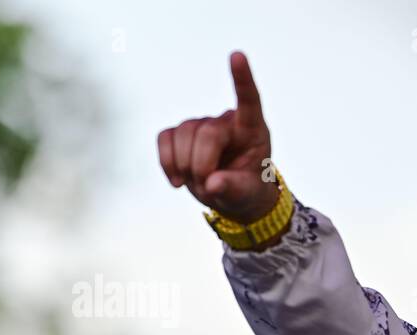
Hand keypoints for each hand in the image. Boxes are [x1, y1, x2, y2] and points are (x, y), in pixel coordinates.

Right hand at [157, 51, 278, 222]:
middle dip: (202, 165)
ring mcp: (201, 124)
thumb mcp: (247, 194)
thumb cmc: (246, 190)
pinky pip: (164, 139)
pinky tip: (177, 180)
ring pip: (182, 135)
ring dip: (185, 166)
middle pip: (206, 133)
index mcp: (252, 130)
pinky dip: (166, 162)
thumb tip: (213, 184)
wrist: (229, 196)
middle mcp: (226, 121)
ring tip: (200, 185)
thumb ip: (233, 188)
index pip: (249, 100)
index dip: (242, 78)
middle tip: (209, 187)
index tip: (237, 56)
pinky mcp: (179, 133)